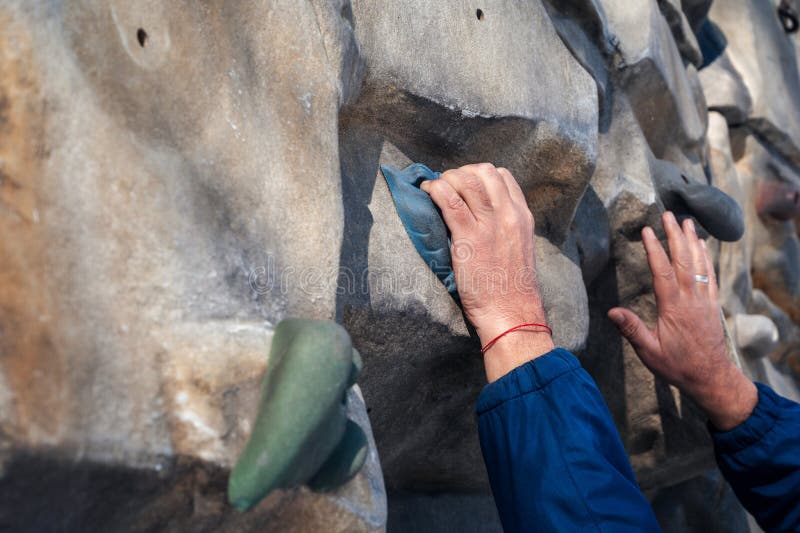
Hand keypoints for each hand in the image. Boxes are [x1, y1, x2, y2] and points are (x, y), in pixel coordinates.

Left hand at [421, 163, 553, 381]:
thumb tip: (481, 218)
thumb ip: (505, 229)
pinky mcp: (469, 238)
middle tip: (446, 186)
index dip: (479, 174)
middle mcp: (509, 215)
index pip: (503, 176)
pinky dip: (433, 191)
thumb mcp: (518, 249)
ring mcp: (489, 224)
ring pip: (465, 180)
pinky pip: (448, 200)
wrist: (511, 314)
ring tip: (433, 190)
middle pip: (484, 172)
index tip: (464, 184)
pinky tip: (425, 194)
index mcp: (522, 217)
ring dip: (445, 179)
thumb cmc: (510, 290)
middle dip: (461, 172)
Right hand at [608, 212, 757, 430]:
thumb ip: (632, 329)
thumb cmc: (677, 366)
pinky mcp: (713, 304)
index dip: (654, 249)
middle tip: (669, 215)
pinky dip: (706, 257)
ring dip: (693, 241)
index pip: (663, 272)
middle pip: (684, 260)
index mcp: (674, 308)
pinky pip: (711, 274)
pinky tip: (703, 246)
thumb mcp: (649, 352)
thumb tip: (610, 312)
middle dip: (675, 236)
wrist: (711, 377)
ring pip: (700, 264)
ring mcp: (705, 300)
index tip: (647, 231)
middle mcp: (692, 299)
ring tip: (687, 222)